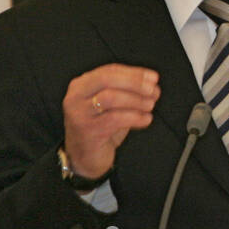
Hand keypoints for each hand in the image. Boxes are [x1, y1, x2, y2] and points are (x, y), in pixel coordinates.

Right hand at [62, 65, 159, 179]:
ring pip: (111, 97)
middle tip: (153, 90)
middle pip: (107, 79)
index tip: (152, 77)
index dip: (134, 73)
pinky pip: (114, 119)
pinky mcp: (87, 130)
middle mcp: (76, 97)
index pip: (109, 70)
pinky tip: (145, 119)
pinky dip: (134, 117)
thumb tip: (151, 85)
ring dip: (136, 100)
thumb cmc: (100, 129)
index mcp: (82, 85)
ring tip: (150, 106)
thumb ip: (126, 92)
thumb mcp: (111, 105)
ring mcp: (79, 113)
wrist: (85, 157)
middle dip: (134, 83)